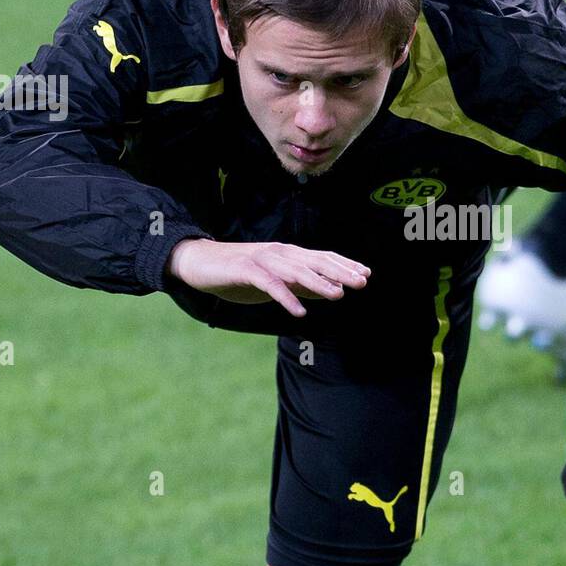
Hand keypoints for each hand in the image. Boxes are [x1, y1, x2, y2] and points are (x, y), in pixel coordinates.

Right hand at [167, 238, 369, 316]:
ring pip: (295, 271)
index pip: (322, 258)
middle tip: (361, 282)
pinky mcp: (245, 270)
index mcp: (288, 255)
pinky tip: (299, 311)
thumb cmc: (239, 273)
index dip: (344, 265)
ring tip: (338, 295)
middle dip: (340, 271)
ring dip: (318, 283)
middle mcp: (279, 253)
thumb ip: (300, 285)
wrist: (199, 262)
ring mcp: (262, 260)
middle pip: (315, 261)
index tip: (366, 274)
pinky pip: (269, 284)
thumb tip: (329, 291)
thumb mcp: (275, 281)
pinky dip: (285, 297)